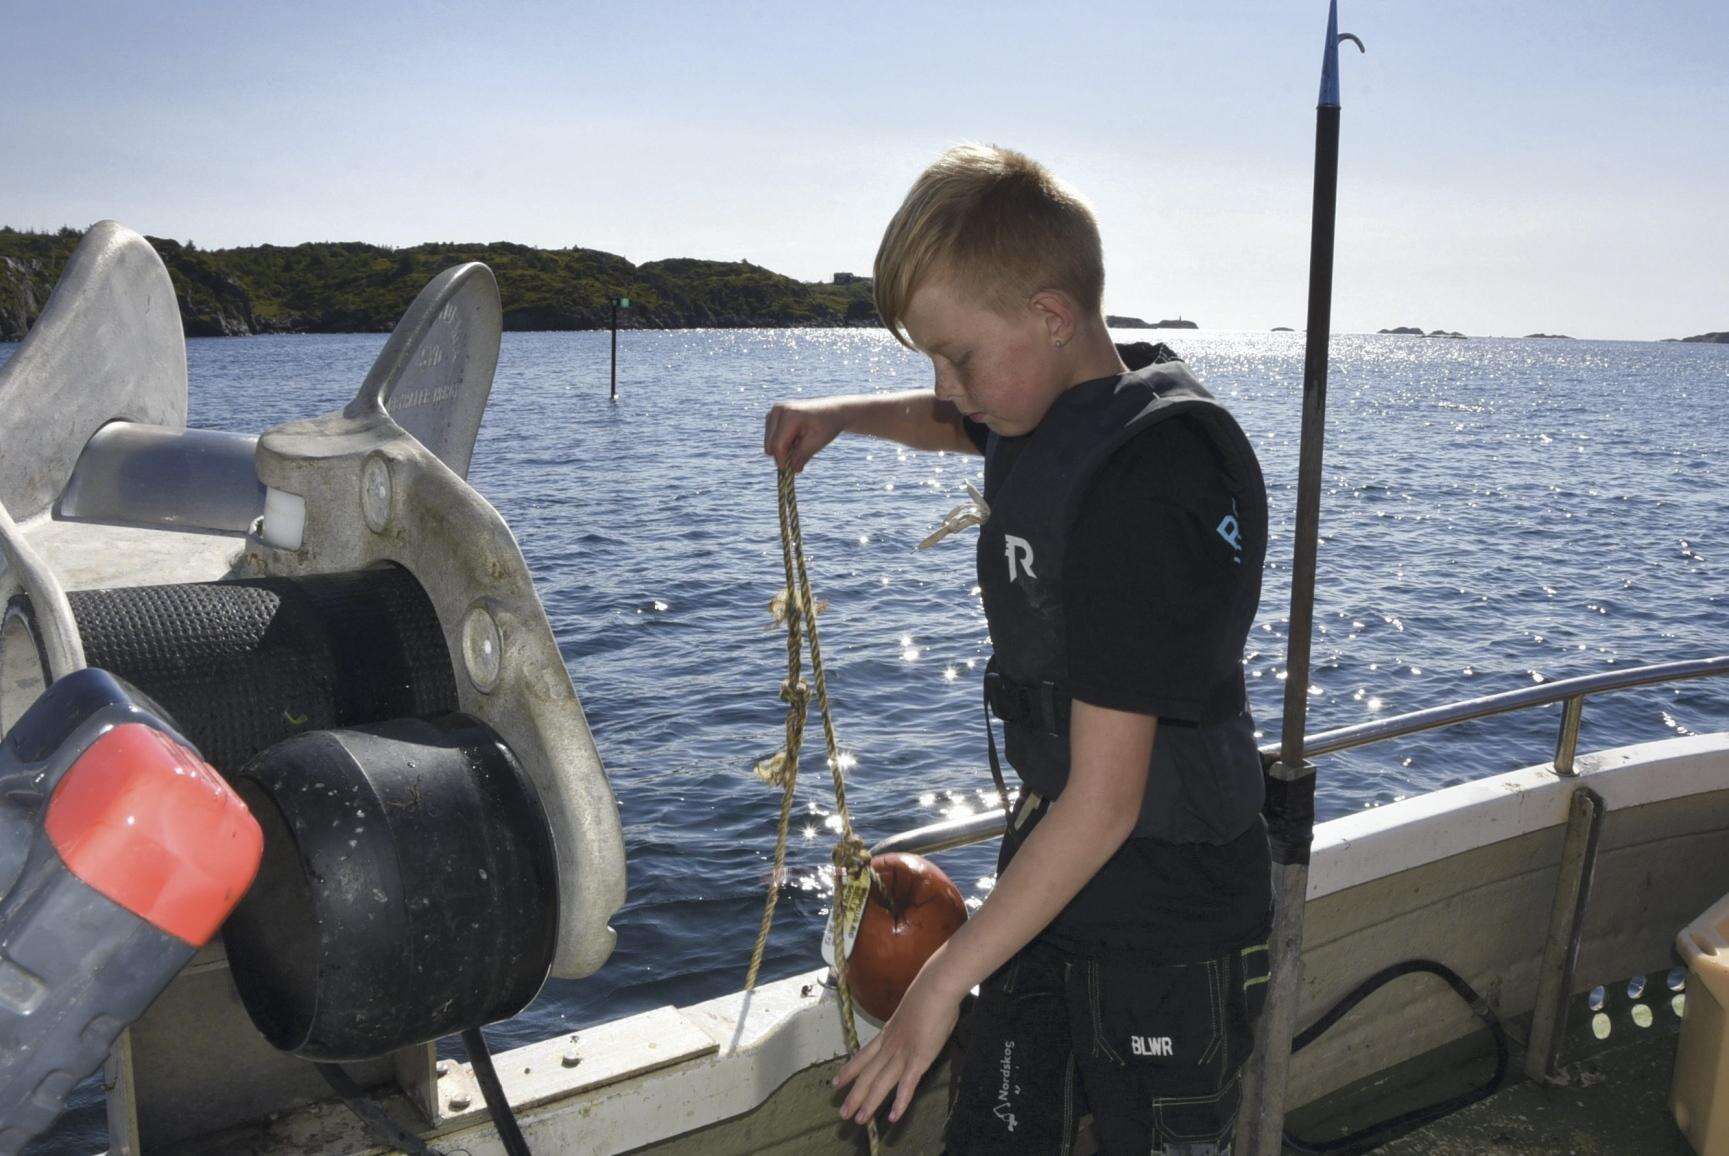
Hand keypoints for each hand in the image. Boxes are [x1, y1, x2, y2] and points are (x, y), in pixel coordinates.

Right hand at [763, 399, 846, 472]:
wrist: (832, 410)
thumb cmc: (826, 425)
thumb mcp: (817, 442)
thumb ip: (802, 456)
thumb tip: (793, 470)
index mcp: (789, 415)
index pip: (778, 444)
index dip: (781, 460)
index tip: (788, 472)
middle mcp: (778, 410)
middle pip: (771, 443)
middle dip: (782, 454)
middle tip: (799, 458)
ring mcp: (774, 411)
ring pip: (770, 440)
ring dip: (783, 447)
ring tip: (801, 442)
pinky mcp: (773, 414)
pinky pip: (771, 436)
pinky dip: (782, 441)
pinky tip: (796, 438)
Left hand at [832, 961, 963, 1125]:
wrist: (935, 986)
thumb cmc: (930, 992)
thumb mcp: (913, 1007)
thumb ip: (911, 1020)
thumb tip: (916, 1020)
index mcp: (888, 1032)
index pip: (863, 1055)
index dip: (849, 1070)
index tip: (836, 1082)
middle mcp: (890, 1045)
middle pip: (868, 1074)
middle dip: (854, 1095)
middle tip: (842, 1112)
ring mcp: (903, 1053)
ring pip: (881, 1083)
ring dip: (869, 1103)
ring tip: (858, 1120)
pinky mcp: (918, 1059)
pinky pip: (906, 1085)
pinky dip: (900, 1103)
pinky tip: (892, 1118)